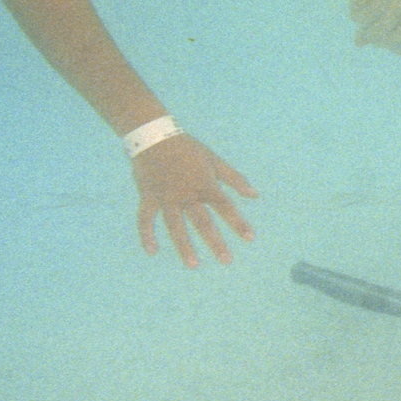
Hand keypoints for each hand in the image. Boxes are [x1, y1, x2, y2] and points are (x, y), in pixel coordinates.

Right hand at [131, 134, 257, 266]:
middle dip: (215, 242)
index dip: (238, 223)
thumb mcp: (214, 160)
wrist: (153, 136)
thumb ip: (234, 179)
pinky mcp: (148, 197)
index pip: (225, 207)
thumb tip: (255, 195)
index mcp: (205, 185)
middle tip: (226, 261)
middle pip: (202, 222)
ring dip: (183, 246)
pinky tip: (152, 251)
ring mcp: (166, 197)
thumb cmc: (188, 148)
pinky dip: (146, 235)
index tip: (249, 239)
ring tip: (193, 265)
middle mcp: (186, 194)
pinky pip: (145, 219)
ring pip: (175, 226)